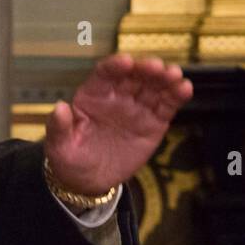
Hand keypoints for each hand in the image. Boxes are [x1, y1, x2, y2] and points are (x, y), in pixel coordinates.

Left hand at [44, 53, 192, 195]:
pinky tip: (185, 88)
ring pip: (153, 86)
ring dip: (165, 78)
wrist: (91, 182)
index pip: (105, 74)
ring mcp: (137, 107)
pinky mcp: (154, 122)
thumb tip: (60, 108)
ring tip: (174, 75)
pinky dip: (177, 96)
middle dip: (145, 68)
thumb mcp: (59, 147)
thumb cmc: (71, 160)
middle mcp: (118, 96)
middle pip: (134, 75)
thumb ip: (59, 128)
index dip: (115, 66)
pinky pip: (167, 106)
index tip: (126, 62)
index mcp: (93, 95)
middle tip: (156, 67)